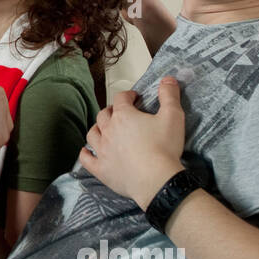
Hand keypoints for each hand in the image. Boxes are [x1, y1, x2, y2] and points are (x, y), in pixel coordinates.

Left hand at [78, 76, 186, 208]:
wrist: (156, 180)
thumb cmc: (164, 147)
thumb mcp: (173, 116)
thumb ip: (169, 95)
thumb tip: (168, 79)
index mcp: (124, 116)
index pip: (121, 98)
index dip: (128, 96)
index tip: (135, 98)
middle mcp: (108, 130)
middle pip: (104, 115)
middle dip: (111, 111)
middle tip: (120, 113)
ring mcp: (102, 150)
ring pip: (92, 134)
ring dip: (97, 129)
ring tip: (103, 129)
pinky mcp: (101, 169)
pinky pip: (86, 159)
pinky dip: (85, 154)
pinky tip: (86, 152)